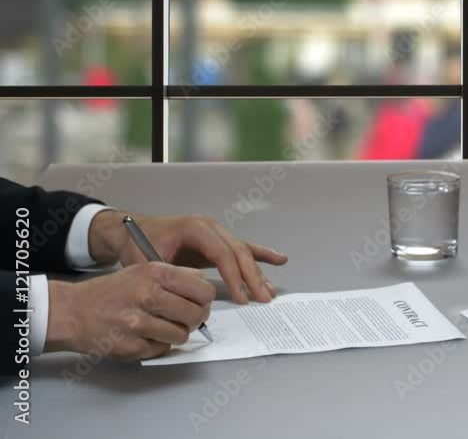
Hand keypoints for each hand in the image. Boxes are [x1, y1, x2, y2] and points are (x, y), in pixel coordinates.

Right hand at [46, 263, 215, 359]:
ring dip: (177, 333)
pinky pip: (163, 349)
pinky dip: (159, 345)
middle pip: (196, 314)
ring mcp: (139, 324)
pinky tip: (145, 335)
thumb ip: (176, 275)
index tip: (200, 302)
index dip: (205, 299)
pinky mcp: (131, 347)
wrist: (72, 312)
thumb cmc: (110, 292)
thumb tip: (203, 285)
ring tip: (163, 326)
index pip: (203, 290)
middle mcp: (148, 296)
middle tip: (185, 318)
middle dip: (195, 319)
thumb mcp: (142, 270)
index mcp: (155, 273)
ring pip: (182, 335)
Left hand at [88, 210, 287, 303]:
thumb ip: (170, 278)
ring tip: (271, 291)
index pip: (223, 253)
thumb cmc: (137, 244)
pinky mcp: (217, 241)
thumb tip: (191, 298)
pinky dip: (260, 255)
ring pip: (244, 252)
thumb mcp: (148, 262)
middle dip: (252, 277)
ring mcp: (216, 232)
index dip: (234, 277)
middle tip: (262, 298)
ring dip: (258, 272)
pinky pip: (243, 248)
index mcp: (195, 228)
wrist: (131, 230)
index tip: (242, 298)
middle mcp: (210, 227)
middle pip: (239, 252)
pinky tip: (278, 260)